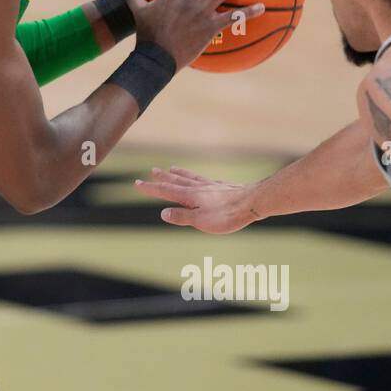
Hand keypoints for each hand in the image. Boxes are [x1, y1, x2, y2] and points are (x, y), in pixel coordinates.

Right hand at [134, 166, 261, 233]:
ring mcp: (210, 186)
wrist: (252, 202)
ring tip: (170, 168)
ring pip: (189, 177)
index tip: (137, 183)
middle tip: (152, 171)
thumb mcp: (201, 221)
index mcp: (189, 196)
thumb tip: (163, 213)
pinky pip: (203, 179)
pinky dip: (195, 176)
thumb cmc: (227, 215)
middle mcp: (197, 188)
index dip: (150, 188)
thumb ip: (182, 217)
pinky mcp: (221, 187)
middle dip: (162, 177)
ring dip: (178, 173)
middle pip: (176, 181)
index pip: (165, 191)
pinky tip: (199, 178)